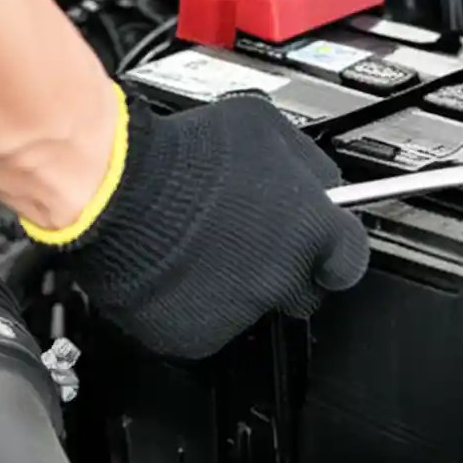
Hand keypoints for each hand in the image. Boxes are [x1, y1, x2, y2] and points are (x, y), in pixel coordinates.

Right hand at [26, 92, 369, 358]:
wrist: (113, 190)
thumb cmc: (183, 154)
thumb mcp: (264, 127)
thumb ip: (305, 161)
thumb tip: (322, 181)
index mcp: (311, 229)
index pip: (349, 260)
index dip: (334, 253)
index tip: (323, 250)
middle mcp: (282, 276)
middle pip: (305, 291)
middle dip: (287, 272)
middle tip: (251, 243)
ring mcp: (241, 310)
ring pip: (254, 307)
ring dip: (238, 285)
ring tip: (202, 248)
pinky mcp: (197, 335)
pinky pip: (208, 325)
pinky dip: (196, 306)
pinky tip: (179, 271)